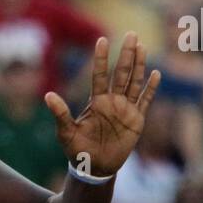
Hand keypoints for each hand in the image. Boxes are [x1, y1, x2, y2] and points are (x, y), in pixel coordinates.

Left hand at [44, 33, 161, 177]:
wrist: (94, 168)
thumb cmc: (77, 150)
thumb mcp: (66, 133)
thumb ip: (60, 114)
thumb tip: (47, 95)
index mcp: (96, 101)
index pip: (99, 75)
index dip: (101, 58)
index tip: (102, 39)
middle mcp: (112, 101)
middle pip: (121, 73)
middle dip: (126, 54)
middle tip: (132, 34)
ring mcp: (125, 109)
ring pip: (134, 82)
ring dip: (139, 65)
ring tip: (142, 47)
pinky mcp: (136, 120)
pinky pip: (145, 101)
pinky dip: (151, 88)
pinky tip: (155, 74)